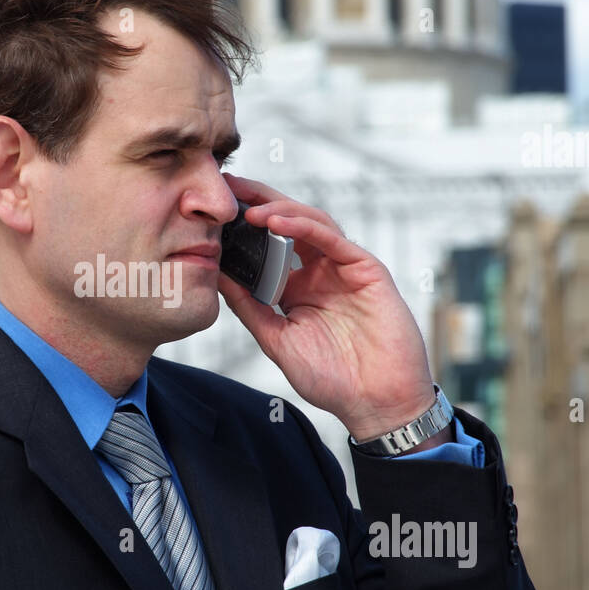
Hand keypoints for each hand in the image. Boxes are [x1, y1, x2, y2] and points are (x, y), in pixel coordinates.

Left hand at [216, 174, 436, 440]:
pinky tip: (278, 222)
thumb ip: (250, 308)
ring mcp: (344, 268)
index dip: (242, 227)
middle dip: (258, 201)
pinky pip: (333, 239)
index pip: (268, 245)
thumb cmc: (333, 379)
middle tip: (228, 186)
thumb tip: (217, 278)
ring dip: (278, 210)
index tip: (211, 212)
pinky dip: (305, 226)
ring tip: (248, 208)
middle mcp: (320, 271)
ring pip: (310, 222)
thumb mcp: (277, 340)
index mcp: (297, 287)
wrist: (377, 403)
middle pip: (288, 223)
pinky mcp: (367, 269)